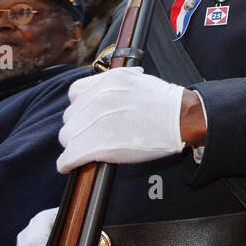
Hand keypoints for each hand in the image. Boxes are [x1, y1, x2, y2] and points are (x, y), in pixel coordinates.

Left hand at [57, 67, 187, 171]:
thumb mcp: (136, 80)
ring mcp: (95, 121)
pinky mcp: (97, 144)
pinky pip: (69, 156)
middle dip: (78, 127)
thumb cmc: (165, 102)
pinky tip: (69, 165)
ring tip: (82, 150)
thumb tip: (105, 93)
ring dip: (73, 144)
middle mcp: (97, 98)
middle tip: (89, 135)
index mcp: (106, 82)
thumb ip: (115, 85)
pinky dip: (67, 163)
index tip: (83, 114)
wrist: (179, 118)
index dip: (79, 106)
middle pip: (70, 117)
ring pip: (67, 137)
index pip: (75, 93)